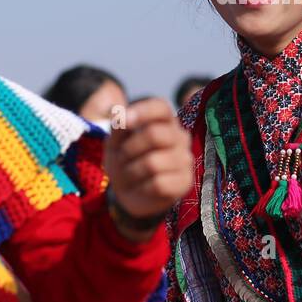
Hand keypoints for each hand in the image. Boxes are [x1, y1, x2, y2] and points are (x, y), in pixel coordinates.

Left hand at [102, 98, 192, 240]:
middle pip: (155, 134)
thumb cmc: (125, 161)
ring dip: (132, 171)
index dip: (142, 111)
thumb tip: (120, 115)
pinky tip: (142, 187)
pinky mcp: (185, 182)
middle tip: (122, 158)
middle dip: (129, 149)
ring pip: (153, 163)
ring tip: (130, 175)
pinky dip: (142, 187)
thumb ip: (118, 127)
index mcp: (165, 122)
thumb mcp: (115, 143)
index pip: (161, 107)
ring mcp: (185, 160)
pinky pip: (159, 183)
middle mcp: (180, 137)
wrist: (130, 194)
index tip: (123, 122)